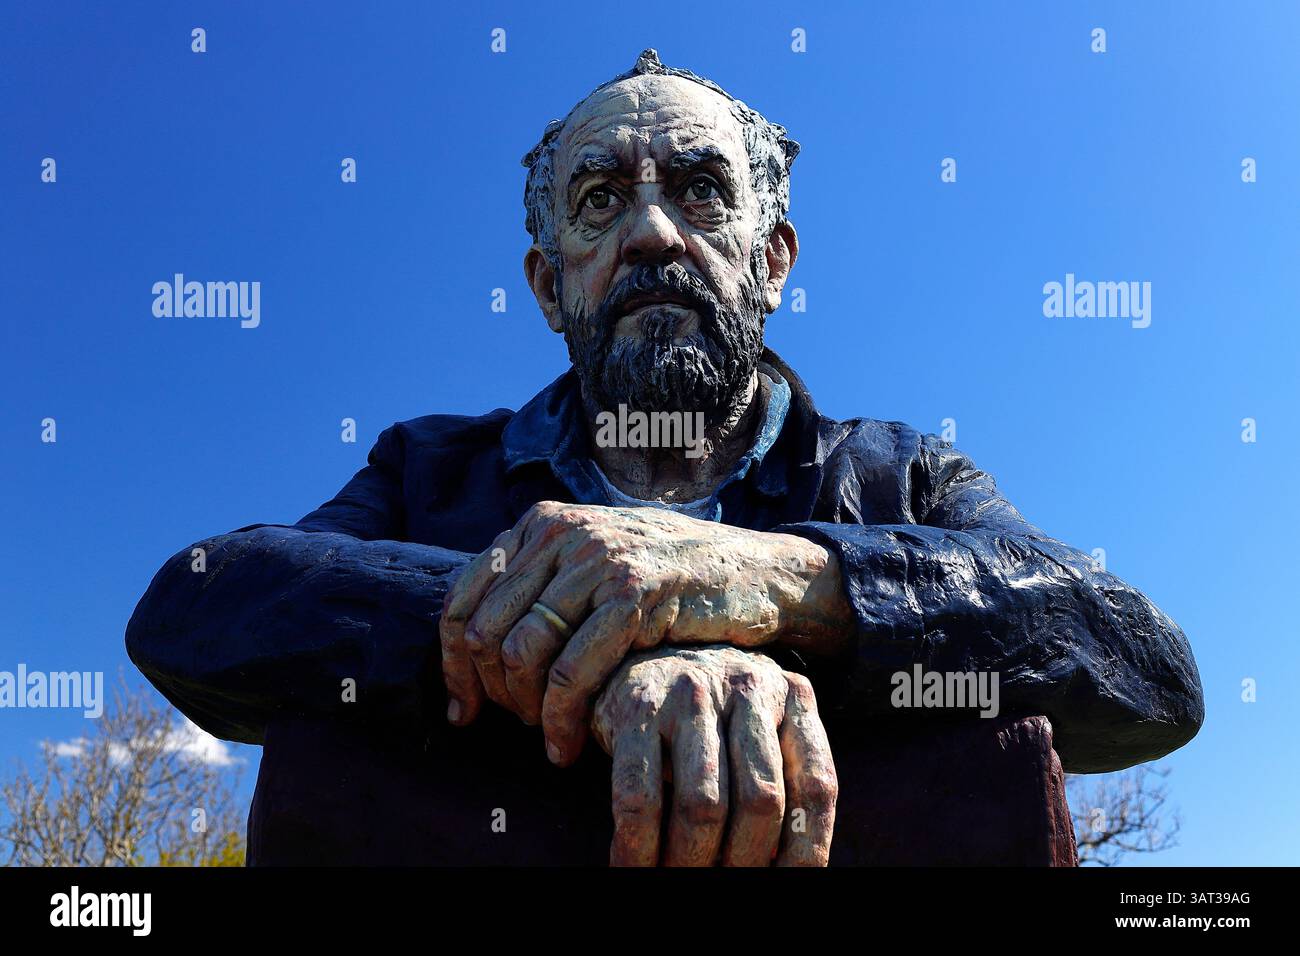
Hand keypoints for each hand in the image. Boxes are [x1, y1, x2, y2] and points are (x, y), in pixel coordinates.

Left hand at [439, 501, 851, 764]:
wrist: (757, 571)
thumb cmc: (671, 578)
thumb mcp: (600, 559)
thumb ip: (544, 580)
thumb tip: (476, 637)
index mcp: (543, 522)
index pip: (462, 597)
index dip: (452, 664)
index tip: (464, 710)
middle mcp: (563, 533)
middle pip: (483, 630)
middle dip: (490, 694)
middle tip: (516, 729)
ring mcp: (599, 561)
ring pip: (520, 652)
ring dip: (525, 711)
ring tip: (548, 738)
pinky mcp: (634, 596)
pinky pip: (571, 672)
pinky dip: (561, 719)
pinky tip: (570, 744)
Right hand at [591, 645, 837, 865]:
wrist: (647, 645)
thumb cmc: (717, 708)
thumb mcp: (764, 726)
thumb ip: (784, 777)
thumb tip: (784, 864)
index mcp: (793, 696)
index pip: (817, 788)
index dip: (808, 851)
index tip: (787, 884)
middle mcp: (747, 686)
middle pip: (760, 801)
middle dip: (744, 863)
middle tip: (726, 885)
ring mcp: (689, 694)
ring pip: (703, 805)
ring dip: (691, 861)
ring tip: (680, 879)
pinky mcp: (637, 708)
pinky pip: (639, 796)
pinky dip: (637, 848)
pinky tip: (633, 866)